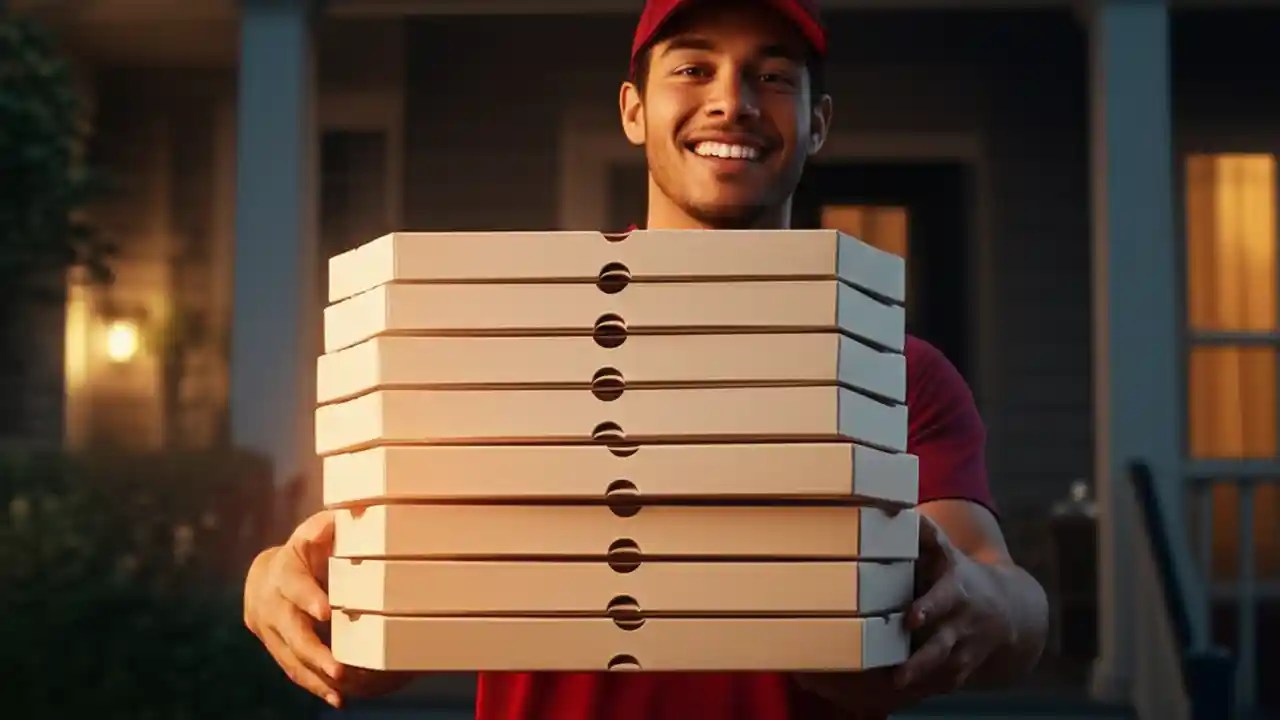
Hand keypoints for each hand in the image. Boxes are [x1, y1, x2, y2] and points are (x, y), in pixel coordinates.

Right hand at [243, 510, 414, 706]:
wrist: (266, 576)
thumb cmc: (305, 548)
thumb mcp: (315, 530)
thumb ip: (331, 523)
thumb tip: (351, 513)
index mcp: (282, 571)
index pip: (293, 585)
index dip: (307, 597)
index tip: (326, 610)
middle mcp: (271, 603)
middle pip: (290, 630)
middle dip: (314, 650)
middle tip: (338, 667)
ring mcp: (270, 630)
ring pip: (290, 656)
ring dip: (316, 675)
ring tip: (342, 689)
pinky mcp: (276, 649)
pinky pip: (293, 670)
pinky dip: (315, 686)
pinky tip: (338, 700)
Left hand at [893, 513, 1013, 693]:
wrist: (1010, 609)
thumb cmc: (962, 575)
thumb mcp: (947, 552)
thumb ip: (924, 534)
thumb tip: (900, 508)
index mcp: (956, 592)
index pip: (943, 600)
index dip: (929, 608)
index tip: (913, 618)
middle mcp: (962, 623)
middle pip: (942, 645)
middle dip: (922, 659)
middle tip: (899, 673)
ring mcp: (965, 648)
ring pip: (945, 670)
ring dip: (923, 679)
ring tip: (896, 686)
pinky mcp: (963, 667)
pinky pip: (948, 683)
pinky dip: (929, 690)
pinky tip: (906, 696)